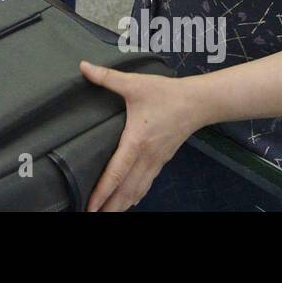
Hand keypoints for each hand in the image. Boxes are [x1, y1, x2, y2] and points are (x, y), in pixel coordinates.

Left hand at [81, 64, 204, 210]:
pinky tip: (128, 202)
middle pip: (126, 190)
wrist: (198, 102)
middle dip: (109, 206)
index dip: (102, 190)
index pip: (117, 173)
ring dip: (121, 204)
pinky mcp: (161, 160)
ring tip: (105, 214)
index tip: (90, 205)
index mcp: (137, 142)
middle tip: (91, 216)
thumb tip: (83, 66)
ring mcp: (156, 161)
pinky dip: (135, 195)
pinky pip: (146, 183)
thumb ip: (107, 77)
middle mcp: (146, 157)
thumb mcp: (135, 83)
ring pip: (137, 190)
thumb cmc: (166, 93)